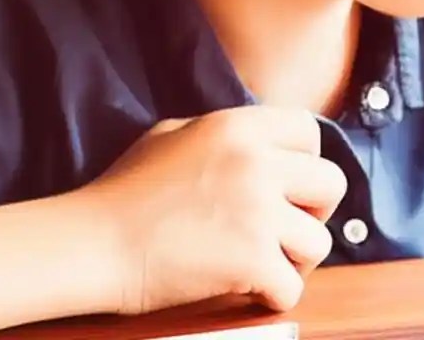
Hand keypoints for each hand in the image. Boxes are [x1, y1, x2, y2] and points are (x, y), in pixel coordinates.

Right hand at [78, 106, 348, 315]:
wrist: (92, 243)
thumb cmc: (123, 192)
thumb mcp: (171, 135)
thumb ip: (223, 134)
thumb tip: (260, 142)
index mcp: (239, 127)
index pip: (311, 133)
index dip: (307, 162)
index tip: (290, 186)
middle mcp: (257, 163)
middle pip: (331, 184)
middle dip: (314, 211)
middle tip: (286, 229)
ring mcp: (258, 212)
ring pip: (320, 241)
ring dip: (297, 258)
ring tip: (268, 263)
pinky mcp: (252, 260)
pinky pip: (293, 287)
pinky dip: (276, 296)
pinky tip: (253, 293)